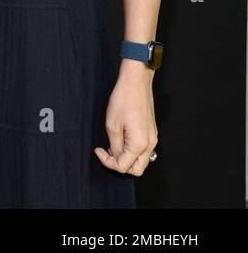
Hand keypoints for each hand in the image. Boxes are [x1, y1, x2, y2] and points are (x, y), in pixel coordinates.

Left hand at [94, 61, 156, 175]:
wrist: (136, 83)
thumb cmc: (124, 100)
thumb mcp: (112, 125)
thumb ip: (115, 145)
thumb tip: (116, 156)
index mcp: (140, 145)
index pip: (124, 166)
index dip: (108, 162)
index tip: (98, 150)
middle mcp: (150, 145)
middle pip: (137, 169)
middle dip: (120, 165)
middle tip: (106, 152)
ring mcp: (153, 138)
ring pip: (141, 161)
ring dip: (126, 159)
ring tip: (112, 146)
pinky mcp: (151, 132)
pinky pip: (143, 150)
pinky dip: (132, 151)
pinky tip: (121, 140)